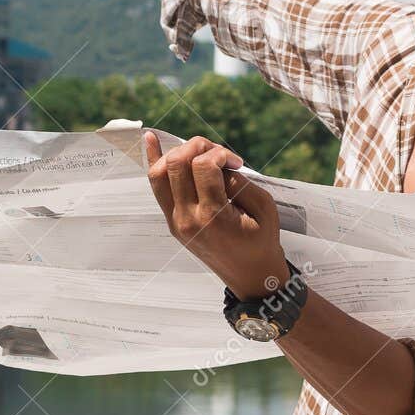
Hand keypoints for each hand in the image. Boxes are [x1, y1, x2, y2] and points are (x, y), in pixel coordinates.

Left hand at [144, 132, 289, 299]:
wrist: (249, 275)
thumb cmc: (261, 241)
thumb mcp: (264, 208)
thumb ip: (239, 181)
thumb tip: (216, 162)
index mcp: (212, 217)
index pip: (202, 166)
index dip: (220, 153)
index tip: (235, 161)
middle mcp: (187, 218)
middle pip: (176, 164)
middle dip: (197, 146)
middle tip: (217, 154)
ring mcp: (175, 220)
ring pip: (158, 174)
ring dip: (176, 153)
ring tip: (197, 151)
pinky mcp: (172, 221)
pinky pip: (157, 187)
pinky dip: (154, 161)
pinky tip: (150, 139)